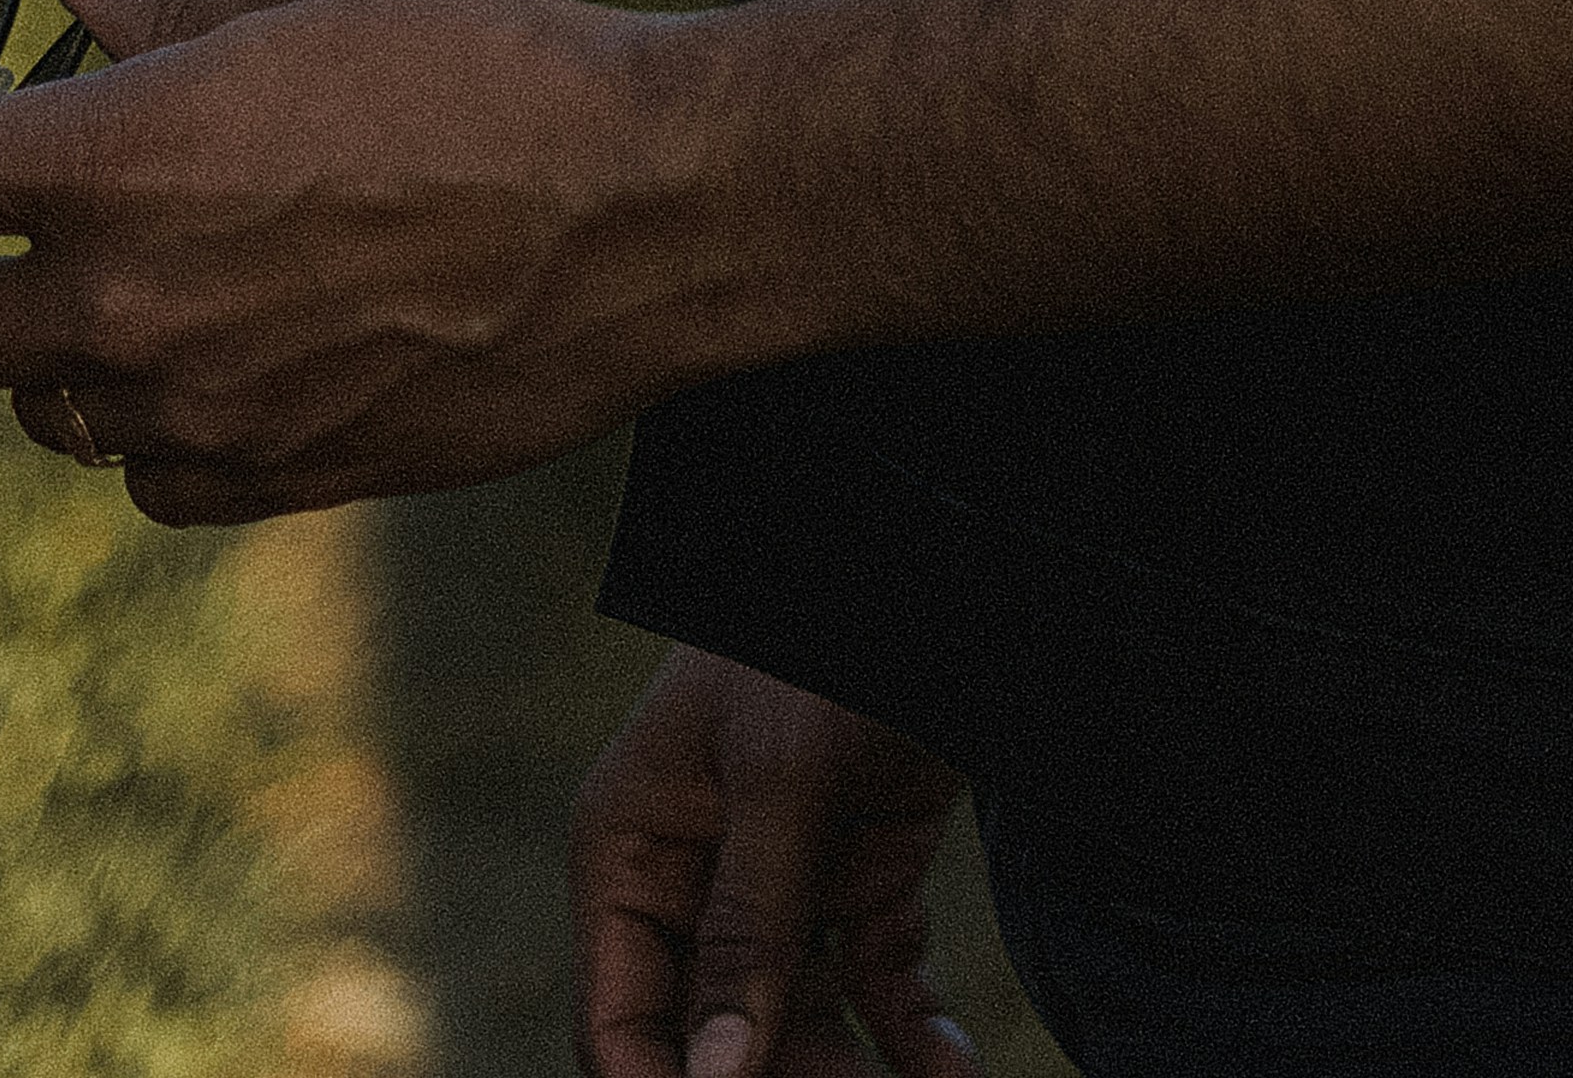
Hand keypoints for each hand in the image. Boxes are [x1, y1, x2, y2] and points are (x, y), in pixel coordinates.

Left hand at [0, 0, 689, 521]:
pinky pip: (142, 472)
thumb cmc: (485, 58)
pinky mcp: (262, 479)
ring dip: (41, 346)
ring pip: (36, 406)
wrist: (634, 215)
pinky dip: (142, 419)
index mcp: (104, 156)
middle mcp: (115, 299)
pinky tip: (196, 356)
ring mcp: (184, 408)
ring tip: (96, 282)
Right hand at [572, 655, 978, 1077]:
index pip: (619, 1019)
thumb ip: (746, 930)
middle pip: (715, 1037)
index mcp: (632, 849)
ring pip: (801, 1026)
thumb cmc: (824, 639)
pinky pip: (875, 982)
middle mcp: (696, 879)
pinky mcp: (862, 873)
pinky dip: (914, 1036)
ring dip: (853, 1075)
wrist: (930, 547)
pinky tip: (953, 1072)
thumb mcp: (782, 778)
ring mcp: (781, 881)